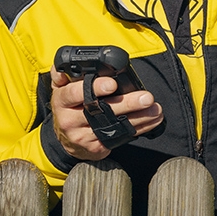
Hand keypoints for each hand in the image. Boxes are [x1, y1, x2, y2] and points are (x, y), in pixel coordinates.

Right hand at [49, 65, 163, 160]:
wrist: (66, 139)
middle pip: (101, 111)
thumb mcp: (61, 89)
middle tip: (146, 97)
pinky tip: (152, 120)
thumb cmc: (69, 106)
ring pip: (114, 126)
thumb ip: (63, 75)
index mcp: (61, 101)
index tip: (112, 84)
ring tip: (155, 109)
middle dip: (127, 103)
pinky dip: (140, 128)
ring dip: (139, 117)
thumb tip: (62, 68)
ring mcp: (82, 136)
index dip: (94, 88)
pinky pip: (120, 137)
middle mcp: (69, 120)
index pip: (75, 93)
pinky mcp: (95, 148)